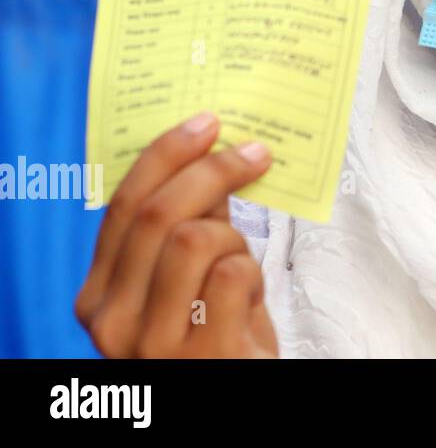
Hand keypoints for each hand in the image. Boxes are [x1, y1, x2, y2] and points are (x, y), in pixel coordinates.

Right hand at [74, 111, 278, 357]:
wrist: (236, 393)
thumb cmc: (216, 335)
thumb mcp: (192, 280)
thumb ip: (192, 223)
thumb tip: (209, 154)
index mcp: (99, 295)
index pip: (124, 207)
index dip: (166, 156)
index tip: (207, 123)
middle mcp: (113, 320)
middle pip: (159, 214)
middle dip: (213, 171)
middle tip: (255, 154)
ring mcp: (154, 342)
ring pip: (197, 239)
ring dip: (235, 238)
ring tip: (242, 264)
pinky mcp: (203, 354)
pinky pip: (233, 274)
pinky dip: (254, 273)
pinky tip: (250, 298)